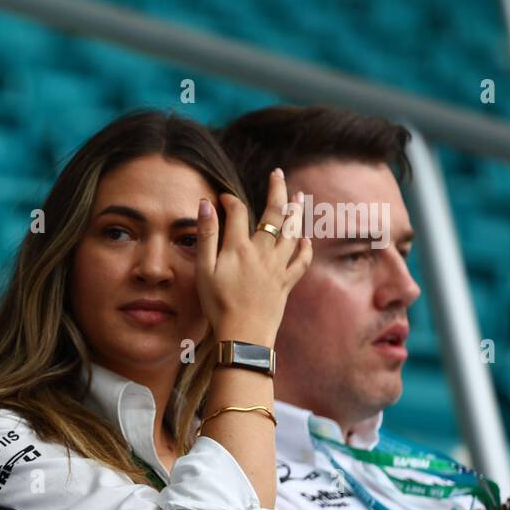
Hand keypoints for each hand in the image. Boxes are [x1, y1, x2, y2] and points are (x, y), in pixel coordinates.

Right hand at [196, 168, 310, 345]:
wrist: (244, 335)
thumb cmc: (218, 305)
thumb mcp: (204, 271)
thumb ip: (206, 236)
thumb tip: (205, 206)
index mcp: (239, 248)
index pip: (237, 212)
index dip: (230, 200)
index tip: (222, 198)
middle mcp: (262, 252)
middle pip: (274, 214)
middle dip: (276, 191)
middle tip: (277, 174)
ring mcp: (278, 266)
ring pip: (292, 232)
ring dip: (296, 212)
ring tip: (298, 197)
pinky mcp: (286, 282)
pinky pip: (301, 261)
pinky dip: (305, 248)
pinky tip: (306, 240)